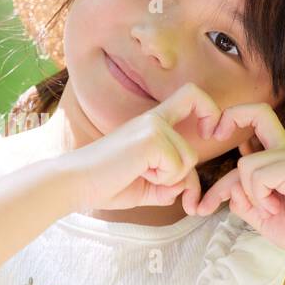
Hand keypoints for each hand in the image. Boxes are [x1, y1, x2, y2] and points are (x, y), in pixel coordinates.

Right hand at [61, 82, 220, 212]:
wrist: (74, 182)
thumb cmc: (105, 184)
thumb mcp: (146, 187)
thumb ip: (169, 185)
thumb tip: (186, 189)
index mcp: (152, 123)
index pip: (191, 95)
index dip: (210, 109)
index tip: (210, 133)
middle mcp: (154, 118)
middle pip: (198, 131)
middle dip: (191, 165)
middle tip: (171, 180)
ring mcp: (153, 126)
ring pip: (188, 158)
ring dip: (170, 178)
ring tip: (140, 175)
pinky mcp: (150, 139)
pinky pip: (177, 167)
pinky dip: (162, 180)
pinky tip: (138, 175)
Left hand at [189, 102, 284, 267]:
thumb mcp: (258, 213)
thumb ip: (241, 198)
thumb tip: (227, 187)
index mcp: (276, 156)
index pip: (256, 120)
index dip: (232, 119)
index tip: (213, 135)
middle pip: (259, 112)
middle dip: (231, 116)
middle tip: (214, 135)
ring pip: (246, 164)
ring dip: (249, 194)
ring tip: (269, 207)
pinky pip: (258, 177)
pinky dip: (260, 198)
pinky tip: (276, 208)